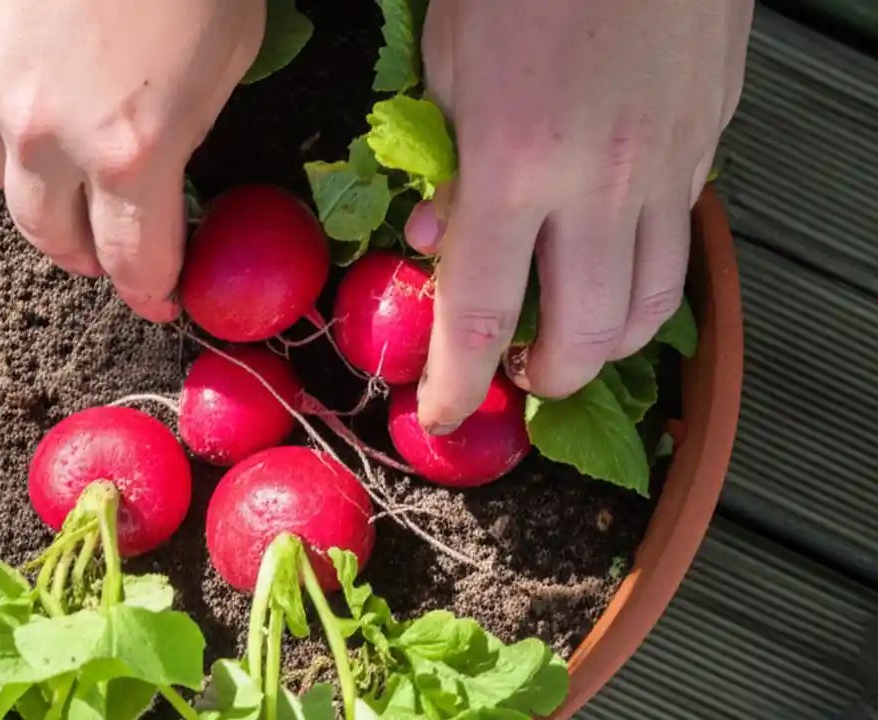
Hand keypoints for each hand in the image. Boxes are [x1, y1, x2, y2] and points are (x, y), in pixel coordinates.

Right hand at [0, 0, 264, 321]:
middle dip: (87, 255)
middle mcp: (46, 135)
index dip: (151, 288)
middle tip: (109, 249)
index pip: (134, 259)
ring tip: (65, 175)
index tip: (160, 297)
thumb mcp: (229, 50)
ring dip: (38, 190)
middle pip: (53, 236)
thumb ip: (187, 127)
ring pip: (0, 179)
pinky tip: (23, 95)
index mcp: (133, 149)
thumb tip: (164, 163)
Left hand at [407, 0, 752, 432]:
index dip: (458, 384)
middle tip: (515, 380)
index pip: (481, 315)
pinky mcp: (706, 144)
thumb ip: (445, 168)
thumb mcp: (449, 64)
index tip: (442, 414)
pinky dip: (647, 282)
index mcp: (515, 166)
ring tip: (568, 345)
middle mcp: (599, 185)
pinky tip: (614, 271)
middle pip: (586, 337)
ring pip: (652, 306)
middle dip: (547, 381)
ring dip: (609, 347)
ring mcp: (665, 169)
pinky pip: (680, 243)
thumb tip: (439, 246)